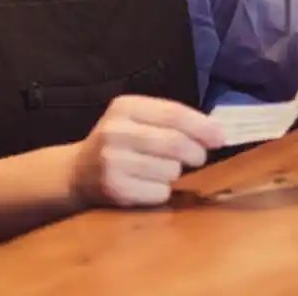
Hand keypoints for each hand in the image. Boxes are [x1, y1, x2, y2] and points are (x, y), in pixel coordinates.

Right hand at [68, 95, 224, 207]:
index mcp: (124, 106)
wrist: (77, 172)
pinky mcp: (115, 188)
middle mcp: (115, 131)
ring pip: (170, 170)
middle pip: (174, 142)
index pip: (173, 113)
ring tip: (160, 169)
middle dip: (195, 152)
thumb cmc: (119, 143)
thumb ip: (171, 121)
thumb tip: (216, 132)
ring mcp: (113, 161)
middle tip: (198, 157)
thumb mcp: (136, 120)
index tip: (220, 137)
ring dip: (175, 173)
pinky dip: (162, 191)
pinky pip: (159, 192)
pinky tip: (147, 185)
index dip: (202, 126)